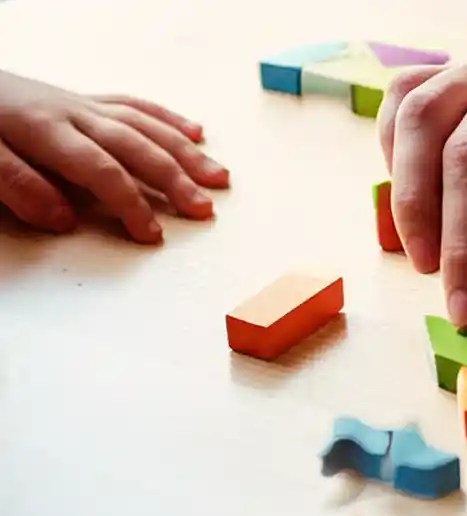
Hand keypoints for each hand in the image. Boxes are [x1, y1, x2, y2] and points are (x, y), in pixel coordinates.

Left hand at [0, 70, 228, 241]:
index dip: (130, 204)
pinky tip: (194, 133)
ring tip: (218, 177)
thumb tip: (63, 218)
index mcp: (47, 131)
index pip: (102, 171)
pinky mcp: (84, 101)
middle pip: (136, 147)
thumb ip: (18, 186)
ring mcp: (83, 105)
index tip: (151, 234)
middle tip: (203, 208)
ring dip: (185, 153)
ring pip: (145, 126)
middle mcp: (74, 115)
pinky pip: (134, 106)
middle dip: (174, 179)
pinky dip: (167, 119)